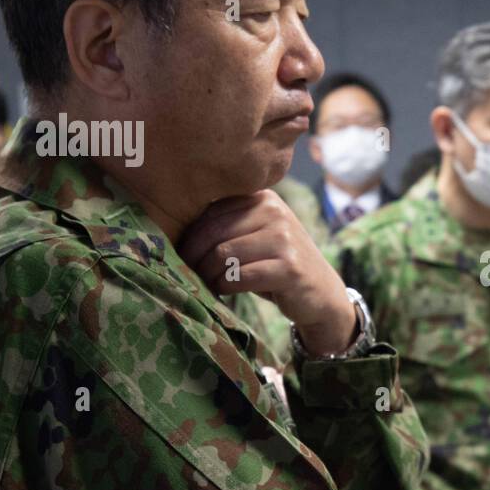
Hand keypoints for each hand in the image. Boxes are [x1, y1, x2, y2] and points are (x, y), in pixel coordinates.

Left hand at [180, 190, 355, 355]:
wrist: (321, 292)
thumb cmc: (277, 263)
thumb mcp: (255, 235)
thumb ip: (226, 224)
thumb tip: (169, 228)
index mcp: (263, 197)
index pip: (209, 211)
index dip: (188, 236)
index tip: (181, 255)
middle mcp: (275, 212)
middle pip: (212, 232)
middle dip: (193, 257)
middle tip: (187, 274)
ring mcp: (284, 239)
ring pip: (223, 254)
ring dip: (207, 274)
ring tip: (204, 283)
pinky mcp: (289, 268)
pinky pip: (241, 276)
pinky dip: (224, 286)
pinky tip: (223, 291)